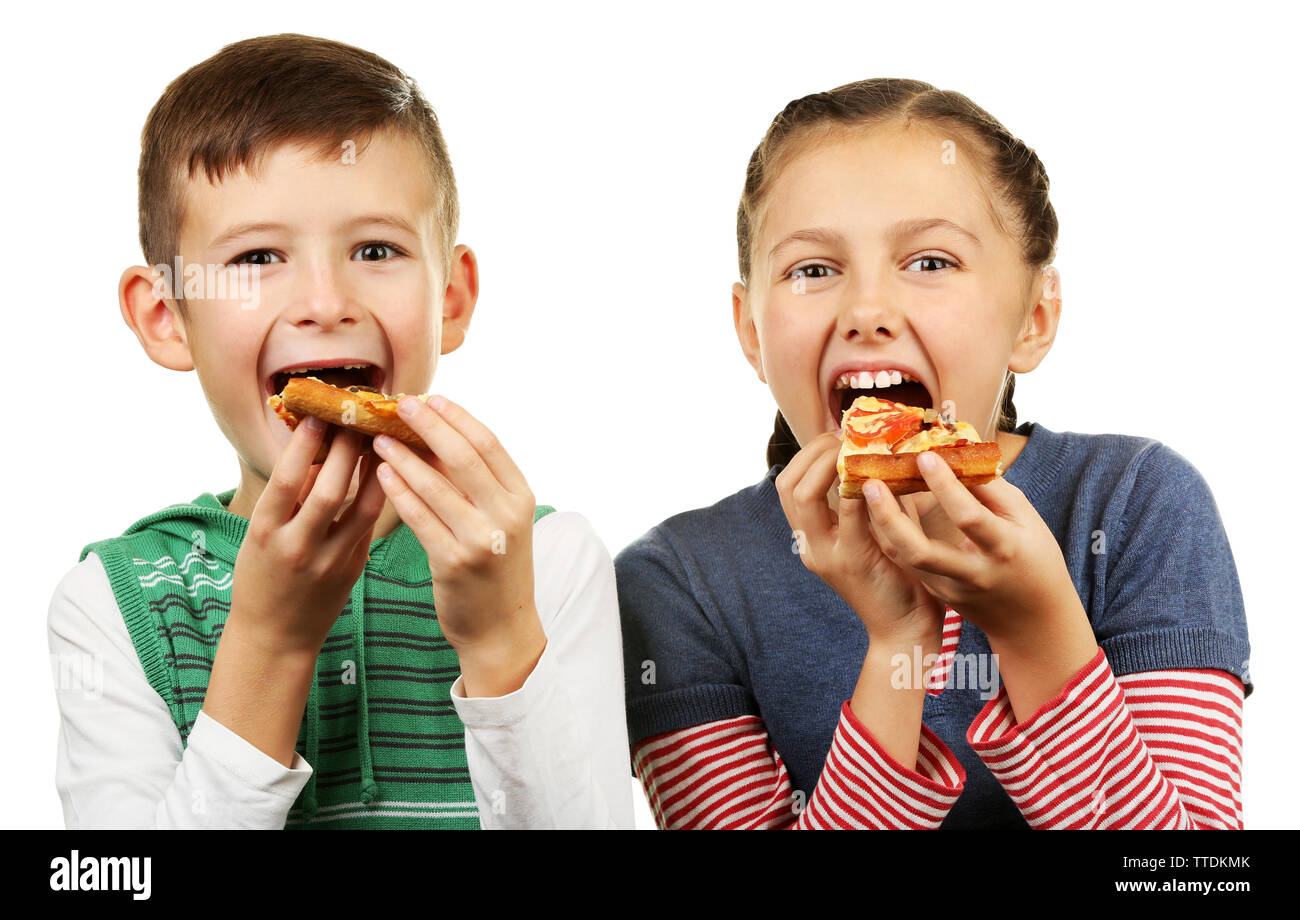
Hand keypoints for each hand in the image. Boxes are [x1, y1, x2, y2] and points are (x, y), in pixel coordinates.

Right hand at [232, 417, 386, 654]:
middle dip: (346, 450)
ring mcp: (330, 561)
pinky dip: (380, 494)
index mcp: (266, 533)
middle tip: (357, 417)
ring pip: (363, 508)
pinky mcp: (354, 568)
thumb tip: (316, 450)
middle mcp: (298, 547)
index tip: (318, 416)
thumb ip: (287, 498)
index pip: (287, 482)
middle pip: (330, 491)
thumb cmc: (262, 575)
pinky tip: (389, 470)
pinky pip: (370, 525)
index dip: (304, 446)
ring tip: (381, 437)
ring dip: (375, 469)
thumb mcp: (260, 535)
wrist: (275, 636)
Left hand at [371, 396, 540, 667]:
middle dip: (428, 425)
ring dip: (403, 456)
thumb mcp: (500, 522)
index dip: (457, 417)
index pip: (488, 443)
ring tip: (378, 437)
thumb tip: (436, 436)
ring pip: (435, 485)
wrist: (502, 630)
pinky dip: (398, 492)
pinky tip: (381, 474)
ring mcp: (481, 540)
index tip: (431, 397)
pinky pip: (419, 518)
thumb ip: (477, 484)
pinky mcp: (453, 562)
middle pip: (463, 456)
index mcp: (521, 498)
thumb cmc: (496, 569)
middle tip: (399, 404)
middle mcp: (506, 515)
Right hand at [775, 432, 944, 648]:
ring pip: (804, 495)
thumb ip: (874, 498)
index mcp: (811, 537)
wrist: (905, 630)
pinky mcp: (851, 561)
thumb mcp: (878, 532)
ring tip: (857, 450)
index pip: (789, 485)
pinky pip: (849, 512)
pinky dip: (861, 486)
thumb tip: (887, 451)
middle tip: (845, 438)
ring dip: (830, 463)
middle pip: (788, 484)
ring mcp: (825, 554)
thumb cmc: (898, 578)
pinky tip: (879, 472)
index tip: (838, 437)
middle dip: (814, 452)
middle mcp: (809, 544)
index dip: (808, 455)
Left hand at [859, 451, 1082, 642]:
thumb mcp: (1026, 519)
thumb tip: (959, 454)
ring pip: (906, 559)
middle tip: (871, 482)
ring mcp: (952, 589)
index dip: (945, 486)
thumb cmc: (1035, 557)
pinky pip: (907, 562)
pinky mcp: (939, 594)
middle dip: (891, 516)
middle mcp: (973, 573)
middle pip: (921, 551)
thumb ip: (992, 489)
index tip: (924, 456)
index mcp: (1003, 548)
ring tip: (867, 490)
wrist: (1034, 620)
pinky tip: (878, 510)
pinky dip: (891, 535)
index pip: (968, 517)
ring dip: (882, 523)